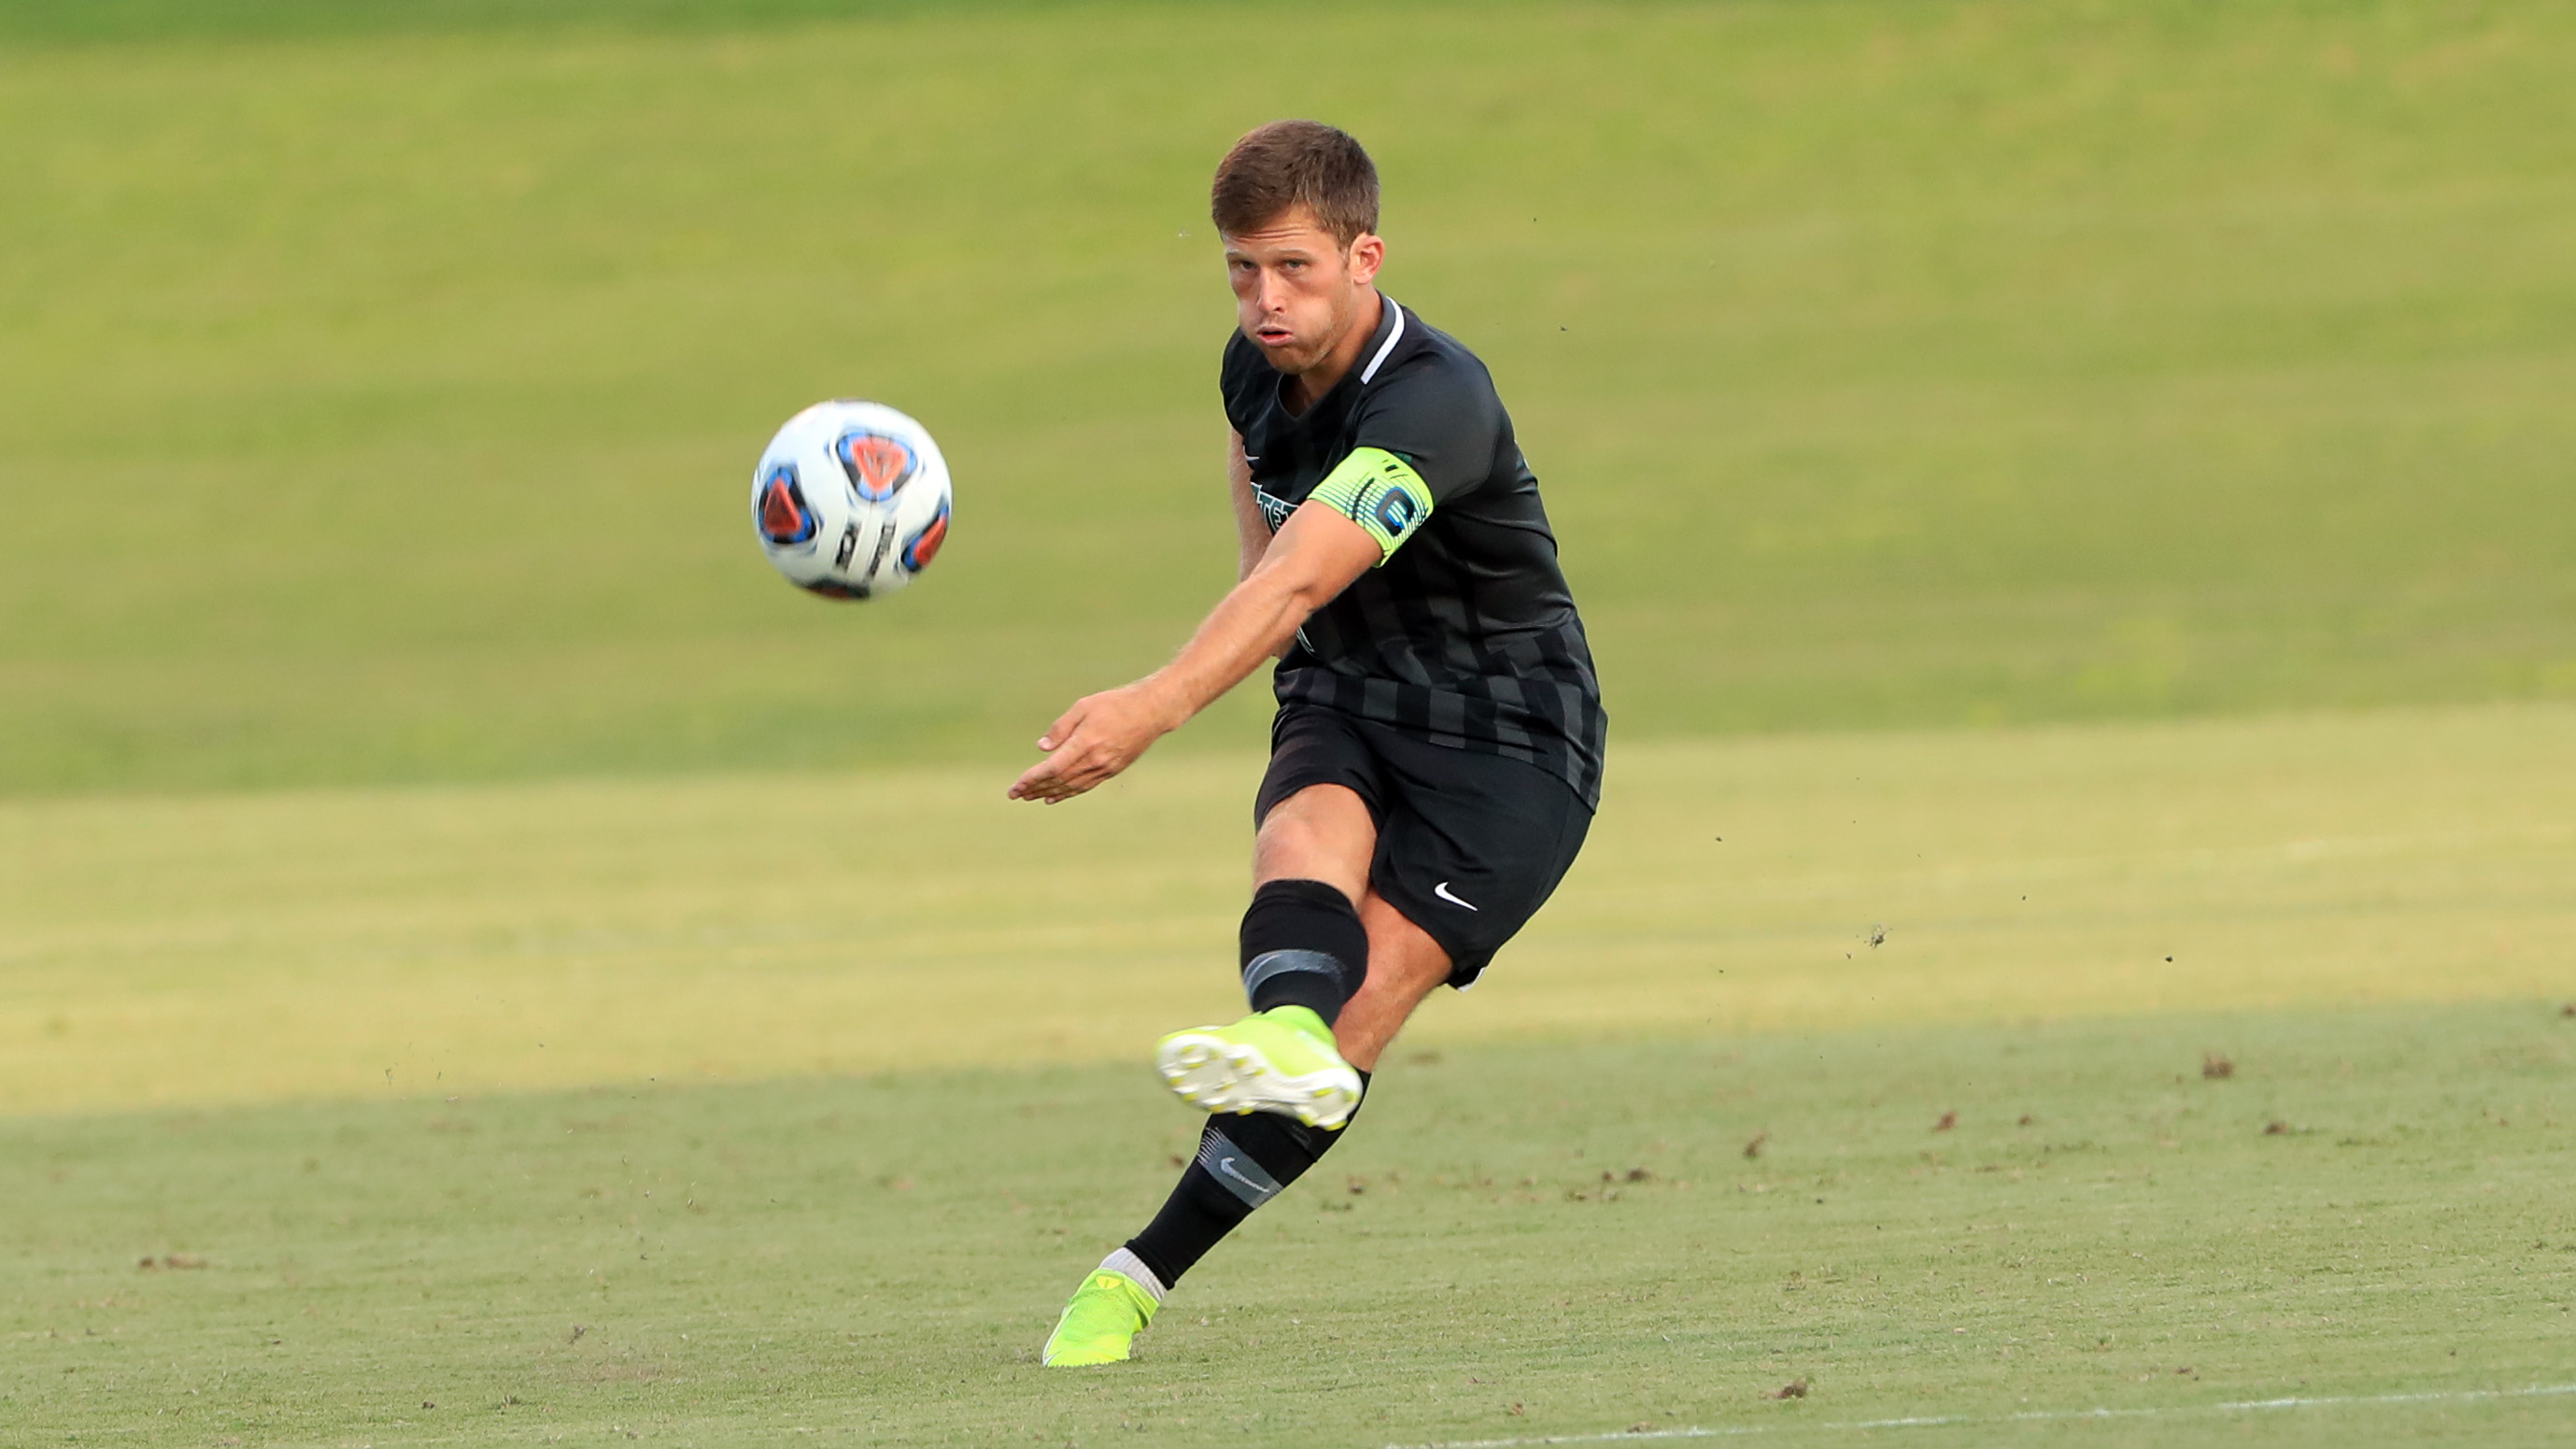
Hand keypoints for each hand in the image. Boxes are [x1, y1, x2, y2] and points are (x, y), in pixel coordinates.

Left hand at [1007, 681, 1180, 803]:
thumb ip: (1061, 728)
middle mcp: (1094, 760)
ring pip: (1071, 787)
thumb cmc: (1116, 703)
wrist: (1152, 712)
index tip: (1016, 786)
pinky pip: (1085, 786)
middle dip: (1034, 789)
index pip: (1051, 768)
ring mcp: (1104, 768)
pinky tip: (1054, 797)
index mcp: (1085, 743)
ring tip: (1030, 797)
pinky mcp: (1112, 770)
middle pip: (1058, 781)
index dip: (1031, 779)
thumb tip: (1042, 748)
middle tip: (1016, 795)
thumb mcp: (1084, 706)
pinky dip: (1067, 793)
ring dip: (1048, 793)